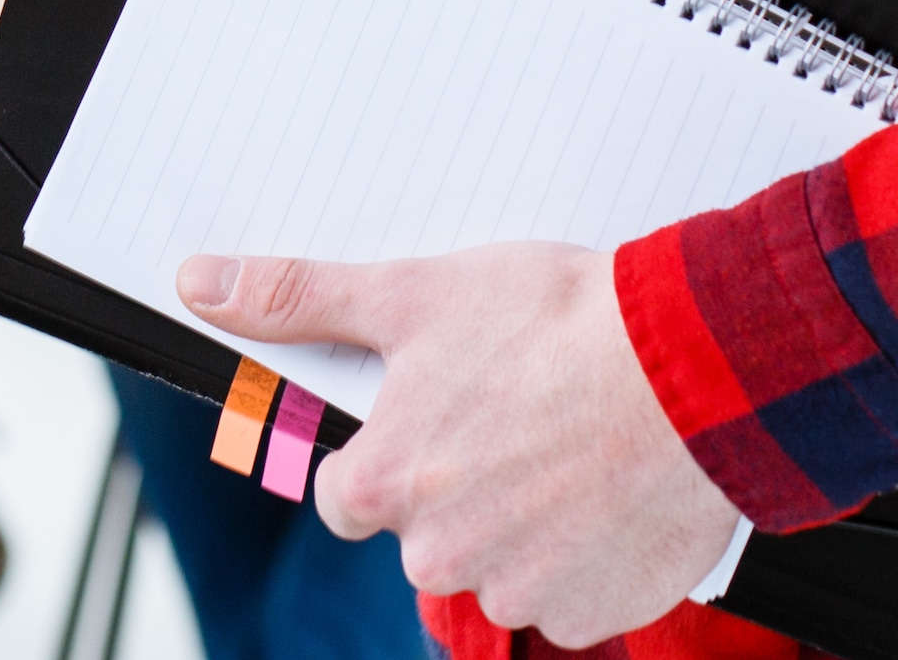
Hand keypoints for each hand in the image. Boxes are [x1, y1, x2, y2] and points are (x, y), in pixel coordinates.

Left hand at [183, 243, 743, 642]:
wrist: (695, 369)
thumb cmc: (557, 325)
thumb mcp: (413, 294)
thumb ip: (298, 300)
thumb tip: (202, 286)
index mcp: (388, 487)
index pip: (344, 494)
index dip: (385, 448)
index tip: (433, 413)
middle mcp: (443, 557)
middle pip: (424, 532)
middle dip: (459, 481)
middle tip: (514, 414)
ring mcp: (521, 593)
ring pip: (498, 563)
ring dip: (522, 517)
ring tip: (568, 441)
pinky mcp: (593, 612)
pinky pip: (569, 591)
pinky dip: (583, 549)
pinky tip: (606, 486)